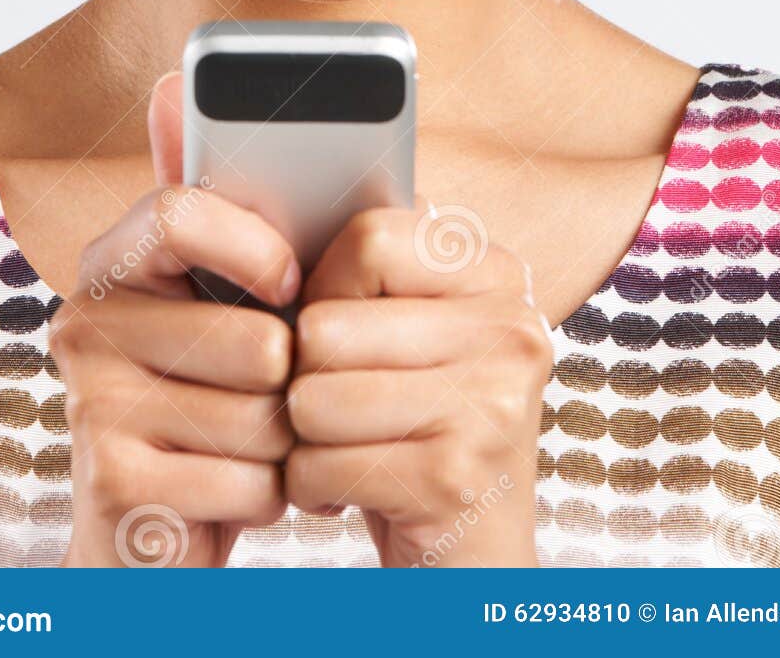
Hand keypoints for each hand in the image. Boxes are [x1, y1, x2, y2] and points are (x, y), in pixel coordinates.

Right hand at [50, 73, 299, 566]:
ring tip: (247, 445)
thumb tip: (167, 80)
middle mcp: (85, 321)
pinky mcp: (113, 486)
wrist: (162, 543)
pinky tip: (230, 494)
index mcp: (116, 260)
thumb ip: (222, 198)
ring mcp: (90, 405)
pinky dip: (264, 499)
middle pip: (250, 334)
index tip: (290, 282)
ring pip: (260, 414)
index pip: (178, 211)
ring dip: (281, 445)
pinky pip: (248, 481)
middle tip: (265, 395)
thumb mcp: (230, 295)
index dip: (254, 248)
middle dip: (287, 382)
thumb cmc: (217, 398)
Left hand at [285, 204, 553, 566]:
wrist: (473, 562)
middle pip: (326, 325)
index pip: (368, 237)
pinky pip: (319, 466)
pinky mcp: (454, 478)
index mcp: (497, 275)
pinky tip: (352, 492)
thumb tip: (269, 216)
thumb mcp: (407, 332)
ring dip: (305, 440)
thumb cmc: (416, 430)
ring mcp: (490, 405)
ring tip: (347, 449)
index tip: (335, 329)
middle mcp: (510, 330)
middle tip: (340, 409)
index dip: (323, 286)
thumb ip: (367, 267)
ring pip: (312, 398)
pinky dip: (313, 490)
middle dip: (304, 378)